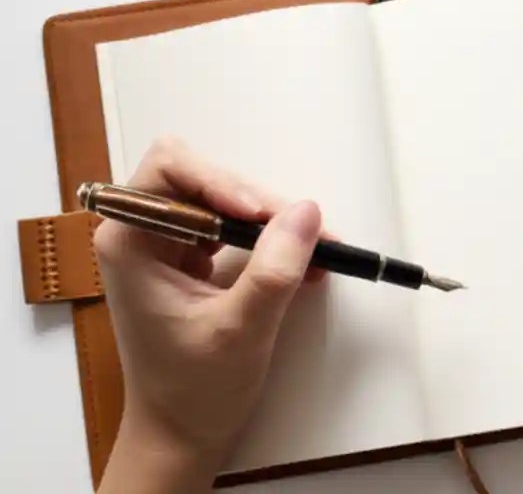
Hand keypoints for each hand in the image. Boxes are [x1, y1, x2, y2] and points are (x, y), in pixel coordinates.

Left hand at [94, 138, 323, 493]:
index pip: (169, 169)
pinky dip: (268, 237)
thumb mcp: (240, 330)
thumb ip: (272, 271)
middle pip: (204, 178)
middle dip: (257, 201)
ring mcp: (166, 244)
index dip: (219, 180)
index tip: (260, 214)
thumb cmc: (194, 389)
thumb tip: (307, 213)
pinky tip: (300, 260)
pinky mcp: (190, 258)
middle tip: (302, 232)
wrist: (182, 432)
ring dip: (270, 219)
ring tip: (313, 250)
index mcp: (129, 241)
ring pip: (225, 197)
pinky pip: (233, 225)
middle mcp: (142, 232)